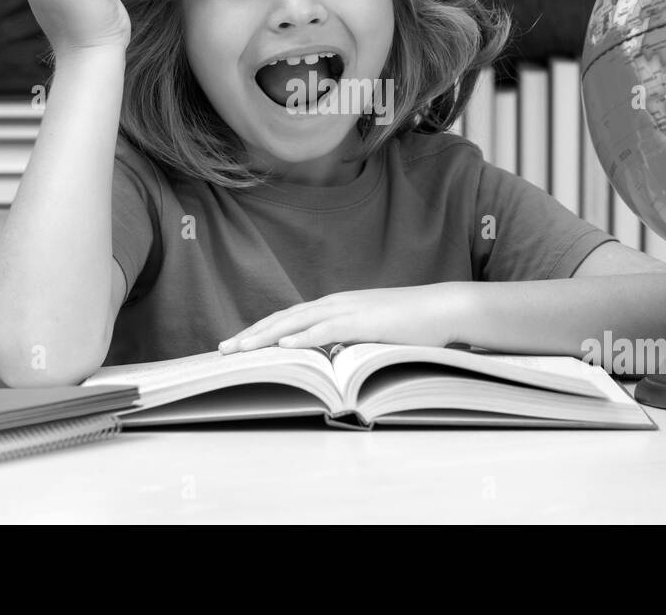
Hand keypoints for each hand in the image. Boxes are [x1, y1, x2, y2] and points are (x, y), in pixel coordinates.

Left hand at [217, 284, 470, 352]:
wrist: (444, 308)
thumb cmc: (411, 324)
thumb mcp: (371, 333)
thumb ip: (347, 342)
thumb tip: (329, 362)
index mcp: (335, 306)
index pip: (288, 318)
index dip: (260, 330)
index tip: (236, 344)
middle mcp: (335, 303)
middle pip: (283, 319)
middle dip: (251, 334)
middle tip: (222, 350)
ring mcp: (348, 310)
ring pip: (296, 323)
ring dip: (265, 336)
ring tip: (239, 349)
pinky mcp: (364, 321)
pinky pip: (327, 330)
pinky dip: (303, 338)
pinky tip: (283, 348)